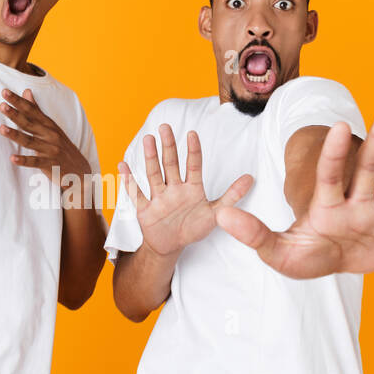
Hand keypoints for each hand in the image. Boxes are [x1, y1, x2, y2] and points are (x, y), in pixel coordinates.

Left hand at [0, 88, 89, 190]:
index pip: (31, 110)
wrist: (79, 170)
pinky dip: (24, 160)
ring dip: (15, 135)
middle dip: (15, 114)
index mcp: (48, 125)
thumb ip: (36, 110)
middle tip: (1, 105)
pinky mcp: (50, 165)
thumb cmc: (61, 147)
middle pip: (29, 123)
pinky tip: (13, 158)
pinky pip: (35, 162)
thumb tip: (26, 91)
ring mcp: (50, 150)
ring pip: (30, 141)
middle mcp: (50, 135)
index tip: (4, 92)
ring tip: (1, 129)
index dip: (18, 101)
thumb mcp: (51, 127)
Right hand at [119, 124, 253, 257]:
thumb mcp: (215, 213)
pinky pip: (137, 194)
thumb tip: (251, 178)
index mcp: (191, 188)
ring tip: (148, 139)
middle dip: (168, 147)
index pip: (193, 166)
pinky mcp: (146, 209)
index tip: (192, 134)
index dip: (193, 151)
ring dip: (150, 158)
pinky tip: (123, 166)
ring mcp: (159, 198)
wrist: (170, 246)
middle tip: (165, 127)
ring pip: (154, 174)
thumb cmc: (193, 227)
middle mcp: (174, 189)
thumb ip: (232, 196)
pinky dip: (129, 181)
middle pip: (171, 164)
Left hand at [215, 99, 373, 278]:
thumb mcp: (276, 251)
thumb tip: (221, 216)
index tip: (337, 126)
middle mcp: (358, 199)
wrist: (329, 264)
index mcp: (327, 203)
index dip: (333, 153)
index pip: (330, 174)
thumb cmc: (304, 253)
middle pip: (370, 166)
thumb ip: (253, 234)